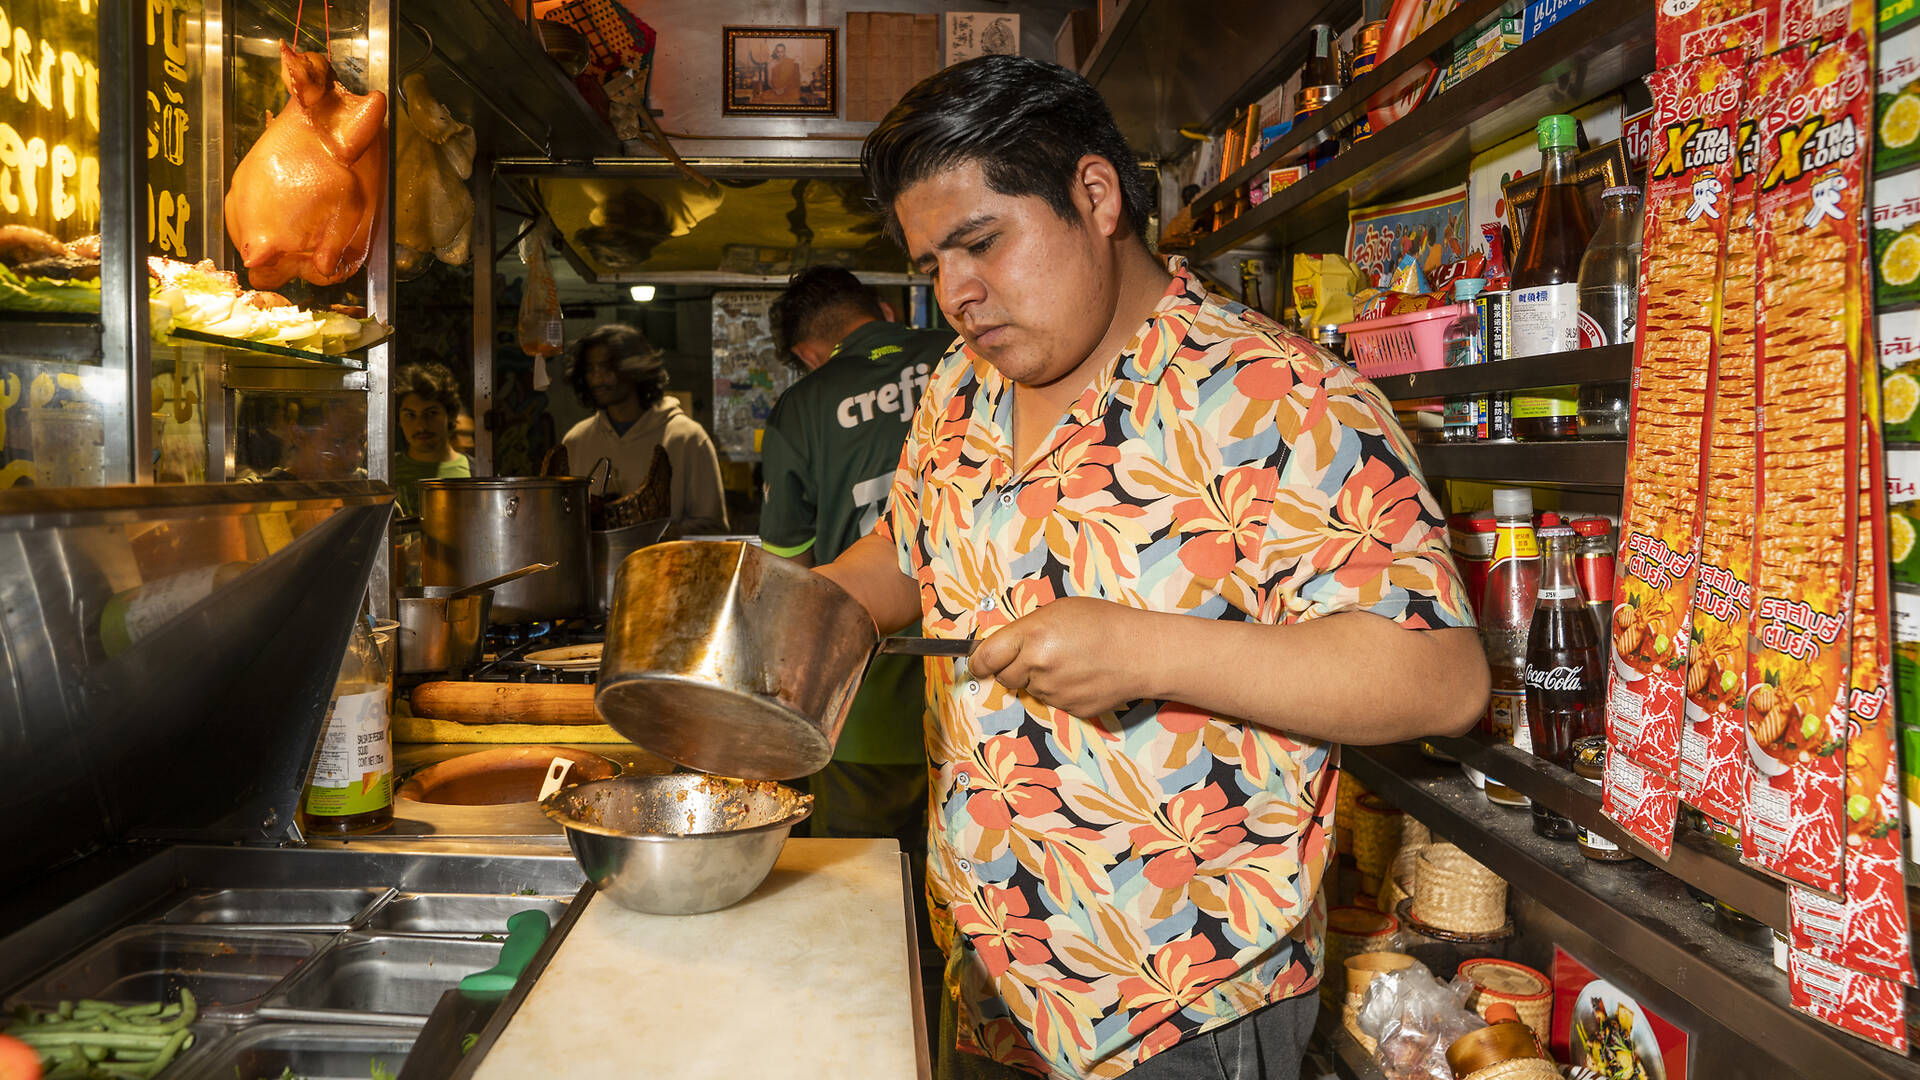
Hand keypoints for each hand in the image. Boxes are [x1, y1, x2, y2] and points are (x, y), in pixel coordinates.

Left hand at [969, 597, 1155, 716]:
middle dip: (1014, 667)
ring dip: (1040, 678)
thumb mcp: (1059, 611)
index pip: (985, 658)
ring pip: (1031, 689)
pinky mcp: (1069, 710)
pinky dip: (1061, 691)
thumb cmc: (1104, 623)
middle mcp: (1039, 666)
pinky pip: (1052, 701)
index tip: (978, 663)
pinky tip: (1081, 675)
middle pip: (1005, 677)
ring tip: (1070, 661)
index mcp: (1033, 636)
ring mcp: (1054, 692)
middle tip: (1038, 654)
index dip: (979, 662)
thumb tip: (1001, 648)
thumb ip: (1026, 630)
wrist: (1143, 652)